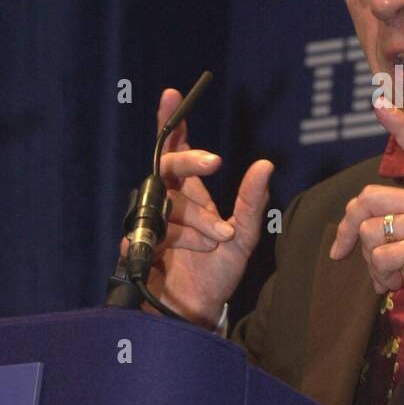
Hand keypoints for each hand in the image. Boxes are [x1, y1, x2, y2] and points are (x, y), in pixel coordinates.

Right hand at [119, 87, 273, 326]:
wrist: (199, 310)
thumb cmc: (219, 270)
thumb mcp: (244, 236)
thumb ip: (252, 202)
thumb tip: (265, 165)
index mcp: (190, 193)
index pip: (176, 150)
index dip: (171, 121)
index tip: (172, 94)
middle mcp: (168, 202)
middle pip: (168, 167)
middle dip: (191, 161)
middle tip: (215, 162)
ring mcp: (151, 221)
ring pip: (171, 203)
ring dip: (199, 220)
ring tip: (219, 240)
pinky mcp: (138, 244)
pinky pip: (159, 230)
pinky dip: (186, 241)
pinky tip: (199, 252)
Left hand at [329, 101, 403, 345]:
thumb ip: (392, 221)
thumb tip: (350, 225)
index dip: (399, 126)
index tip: (381, 101)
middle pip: (367, 198)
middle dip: (347, 229)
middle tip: (345, 252)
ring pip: (369, 229)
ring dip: (369, 262)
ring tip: (390, 275)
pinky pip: (378, 255)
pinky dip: (380, 276)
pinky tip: (399, 284)